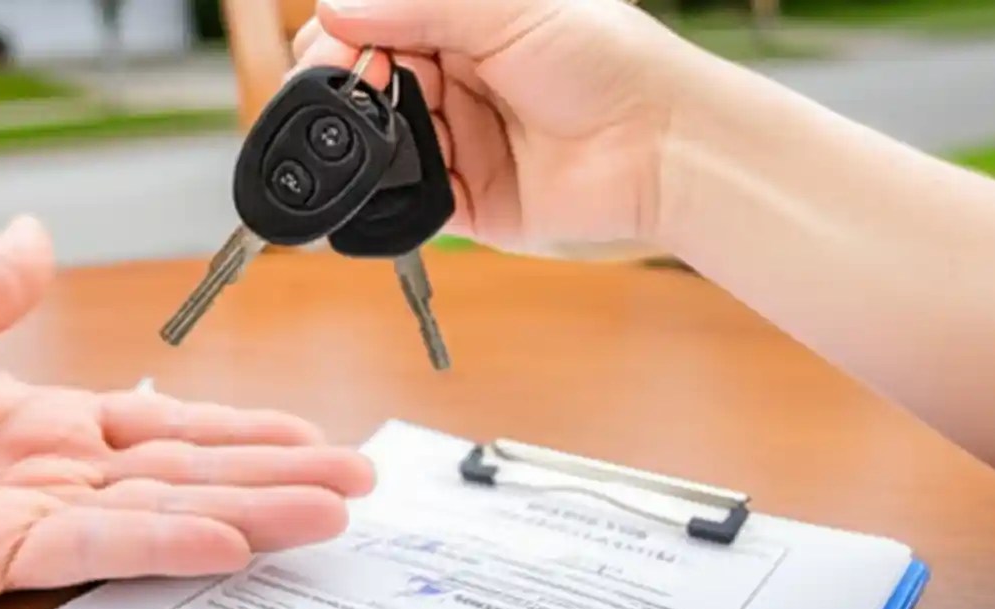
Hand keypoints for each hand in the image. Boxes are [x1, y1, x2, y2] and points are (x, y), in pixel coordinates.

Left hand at [0, 217, 373, 608]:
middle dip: (276, 475)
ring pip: (167, 512)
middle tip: (355, 480)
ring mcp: (35, 516)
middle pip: (191, 473)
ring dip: (251, 513)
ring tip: (329, 513)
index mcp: (49, 421)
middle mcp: (58, 472)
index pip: (172, 427)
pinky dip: (165, 547)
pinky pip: (99, 549)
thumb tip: (35, 231)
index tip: (308, 434)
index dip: (243, 432)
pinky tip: (230, 543)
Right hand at [293, 0, 699, 257]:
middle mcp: (454, 84)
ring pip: (379, 145)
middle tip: (352, 88)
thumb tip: (332, 5)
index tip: (331, 44)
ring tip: (378, 131)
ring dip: (367, 139)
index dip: (343, 35)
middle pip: (365, 86)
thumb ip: (418, 5)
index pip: (373, 25)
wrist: (663, 143)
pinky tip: (387, 176)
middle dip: (346, 87)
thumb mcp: (506, 9)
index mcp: (461, 26)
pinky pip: (409, 202)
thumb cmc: (607, 60)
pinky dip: (390, 194)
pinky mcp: (467, 203)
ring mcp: (458, 144)